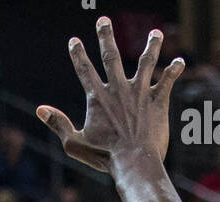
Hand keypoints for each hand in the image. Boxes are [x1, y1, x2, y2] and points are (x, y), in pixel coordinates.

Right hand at [36, 21, 183, 172]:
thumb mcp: (74, 144)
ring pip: (146, 61)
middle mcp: (119, 89)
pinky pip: (168, 80)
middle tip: (103, 20)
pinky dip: (174, 70)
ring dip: (151, 45)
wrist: (134, 163)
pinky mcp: (158, 101)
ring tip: (156, 33)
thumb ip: (58, 124)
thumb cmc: (104, 157)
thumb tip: (40, 110)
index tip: (74, 40)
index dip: (78, 54)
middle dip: (106, 36)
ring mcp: (140, 93)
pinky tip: (179, 61)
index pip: (84, 70)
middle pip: (111, 56)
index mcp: (98, 98)